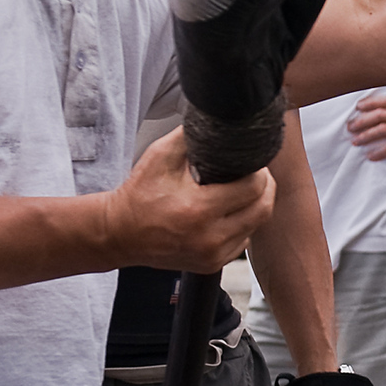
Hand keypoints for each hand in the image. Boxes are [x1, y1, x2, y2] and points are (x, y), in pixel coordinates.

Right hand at [99, 127, 275, 274]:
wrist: (120, 233)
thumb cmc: (139, 194)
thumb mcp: (160, 156)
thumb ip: (190, 135)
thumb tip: (218, 120)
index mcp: (198, 209)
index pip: (254, 188)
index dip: (259, 171)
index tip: (251, 162)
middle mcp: (209, 237)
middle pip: (263, 209)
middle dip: (264, 187)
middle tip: (255, 174)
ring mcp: (212, 255)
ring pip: (256, 226)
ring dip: (254, 207)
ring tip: (241, 191)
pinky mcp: (211, 264)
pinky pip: (242, 242)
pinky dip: (242, 225)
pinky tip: (228, 212)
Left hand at [347, 95, 385, 162]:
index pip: (385, 101)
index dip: (370, 103)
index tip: (358, 107)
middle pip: (378, 115)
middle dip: (362, 120)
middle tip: (350, 127)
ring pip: (382, 129)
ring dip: (366, 135)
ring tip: (355, 141)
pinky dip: (379, 152)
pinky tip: (370, 156)